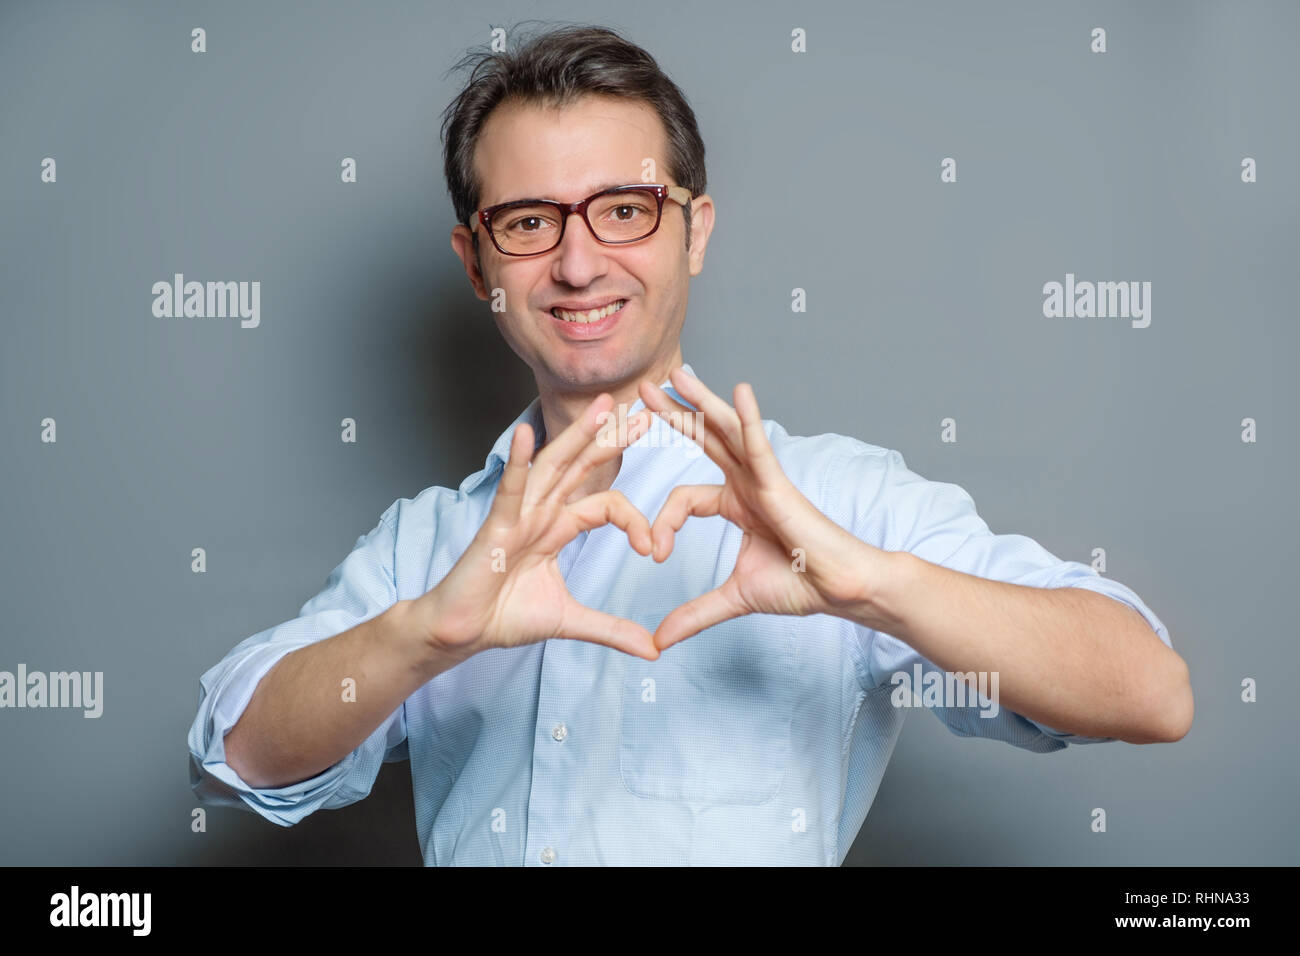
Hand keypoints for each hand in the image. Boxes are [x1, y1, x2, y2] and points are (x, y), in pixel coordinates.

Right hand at [413, 393, 660, 661]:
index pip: (605, 504)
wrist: (463, 634)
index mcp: (558, 527)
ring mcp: (518, 515)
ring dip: (577, 436)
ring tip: (603, 408)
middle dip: (612, 438)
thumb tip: (653, 650)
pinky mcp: (496, 528)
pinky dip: (518, 463)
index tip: (653, 550)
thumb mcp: (571, 621)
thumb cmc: (505, 617)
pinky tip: (525, 435)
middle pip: (582, 467)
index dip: (634, 519)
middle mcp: (540, 512)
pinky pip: (510, 490)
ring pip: (553, 468)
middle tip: (643, 411)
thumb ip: (612, 630)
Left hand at [639, 368, 888, 650]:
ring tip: (678, 374)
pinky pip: (759, 445)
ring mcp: (763, 478)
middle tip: (644, 389)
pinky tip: (740, 390)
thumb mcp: (733, 599)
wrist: (840, 590)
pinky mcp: (780, 483)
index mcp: (734, 503)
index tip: (653, 555)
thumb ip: (694, 615)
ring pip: (726, 432)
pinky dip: (749, 418)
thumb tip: (659, 641)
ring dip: (701, 402)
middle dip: (673, 414)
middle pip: (702, 439)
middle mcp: (746, 483)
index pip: (683, 498)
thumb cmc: (799, 585)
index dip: (661, 523)